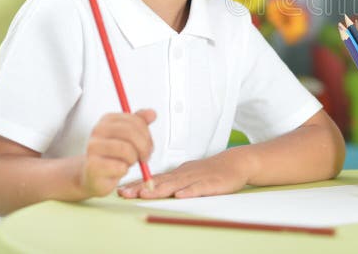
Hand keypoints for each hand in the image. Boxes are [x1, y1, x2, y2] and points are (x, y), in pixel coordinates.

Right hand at [81, 109, 155, 196]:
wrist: (94, 177)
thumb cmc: (114, 155)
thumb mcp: (130, 137)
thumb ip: (141, 123)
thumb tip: (152, 113)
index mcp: (108, 119)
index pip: (136, 121)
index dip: (147, 135)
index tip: (148, 145)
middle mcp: (98, 130)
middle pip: (131, 133)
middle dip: (144, 147)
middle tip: (145, 157)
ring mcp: (92, 147)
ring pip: (126, 150)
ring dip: (133, 160)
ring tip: (128, 163)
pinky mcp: (92, 166)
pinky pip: (120, 167)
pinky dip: (124, 171)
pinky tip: (117, 171)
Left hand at [118, 150, 248, 198]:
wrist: (236, 162)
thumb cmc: (211, 170)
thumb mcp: (189, 173)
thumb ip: (172, 180)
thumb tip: (151, 187)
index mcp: (179, 172)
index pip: (155, 178)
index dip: (137, 184)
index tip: (121, 189)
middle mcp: (185, 174)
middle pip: (161, 181)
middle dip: (141, 187)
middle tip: (124, 193)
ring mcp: (198, 178)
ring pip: (176, 184)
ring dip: (160, 189)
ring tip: (144, 194)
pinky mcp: (212, 183)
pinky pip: (199, 188)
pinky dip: (189, 191)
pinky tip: (180, 195)